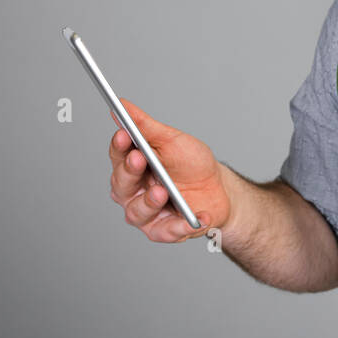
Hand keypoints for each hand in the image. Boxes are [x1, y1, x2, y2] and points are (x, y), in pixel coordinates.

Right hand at [107, 98, 230, 242]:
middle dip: (129, 172)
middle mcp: (132, 192)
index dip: (120, 146)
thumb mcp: (172, 140)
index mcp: (132, 166)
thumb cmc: (191, 164)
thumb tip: (122, 105)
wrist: (218, 189)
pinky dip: (182, 225)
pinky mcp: (163, 231)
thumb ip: (146, 126)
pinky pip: (167, 232)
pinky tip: (196, 216)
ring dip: (149, 202)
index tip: (124, 134)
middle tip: (139, 159)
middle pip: (121, 185)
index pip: (118, 156)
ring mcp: (146, 213)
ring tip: (162, 192)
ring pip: (136, 212)